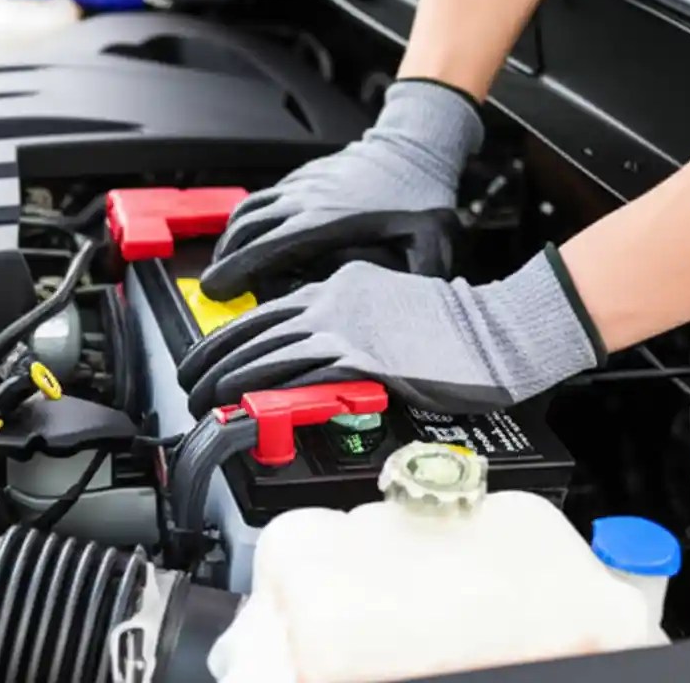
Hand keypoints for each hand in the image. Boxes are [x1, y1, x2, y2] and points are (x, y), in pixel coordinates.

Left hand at [180, 251, 604, 417]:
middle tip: (190, 383)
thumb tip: (316, 358)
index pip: (268, 311)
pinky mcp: (364, 358)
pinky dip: (268, 390)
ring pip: (268, 352)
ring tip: (205, 398)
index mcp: (340, 285)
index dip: (229, 338)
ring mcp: (348, 328)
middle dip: (213, 358)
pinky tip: (248, 404)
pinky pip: (303, 374)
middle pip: (255, 329)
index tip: (207, 357)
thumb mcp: (389, 311)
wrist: (500, 329)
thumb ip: (349, 329)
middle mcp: (335, 300)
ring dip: (228, 378)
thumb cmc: (456, 329)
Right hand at [199, 80, 483, 300]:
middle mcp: (304, 204)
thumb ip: (416, 283)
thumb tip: (410, 322)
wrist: (418, 143)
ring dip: (229, 240)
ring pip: (246, 213)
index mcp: (327, 225)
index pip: (265, 252)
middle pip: (245, 233)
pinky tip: (247, 235)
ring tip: (225, 265)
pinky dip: (245, 219)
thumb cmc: (423, 196)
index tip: (217, 293)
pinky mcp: (301, 177)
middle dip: (224, 262)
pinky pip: (260, 198)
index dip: (236, 274)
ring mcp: (300, 187)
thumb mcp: (430, 245)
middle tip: (216, 289)